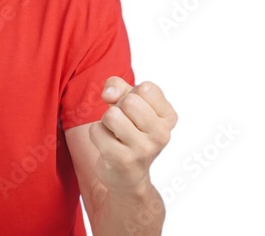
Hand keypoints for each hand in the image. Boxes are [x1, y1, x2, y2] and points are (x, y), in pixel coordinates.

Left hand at [88, 77, 177, 193]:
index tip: (134, 111)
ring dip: (106, 122)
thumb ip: (118, 86)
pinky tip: (108, 146)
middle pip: (129, 101)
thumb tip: (108, 94)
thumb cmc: (129, 132)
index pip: (146, 88)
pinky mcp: (123, 160)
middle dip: (118, 108)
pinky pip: (97, 130)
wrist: (127, 177)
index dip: (132, 94)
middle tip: (122, 124)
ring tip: (115, 135)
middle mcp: (162, 134)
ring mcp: (144, 149)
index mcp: (168, 118)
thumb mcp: (129, 103)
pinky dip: (97, 134)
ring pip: (111, 115)